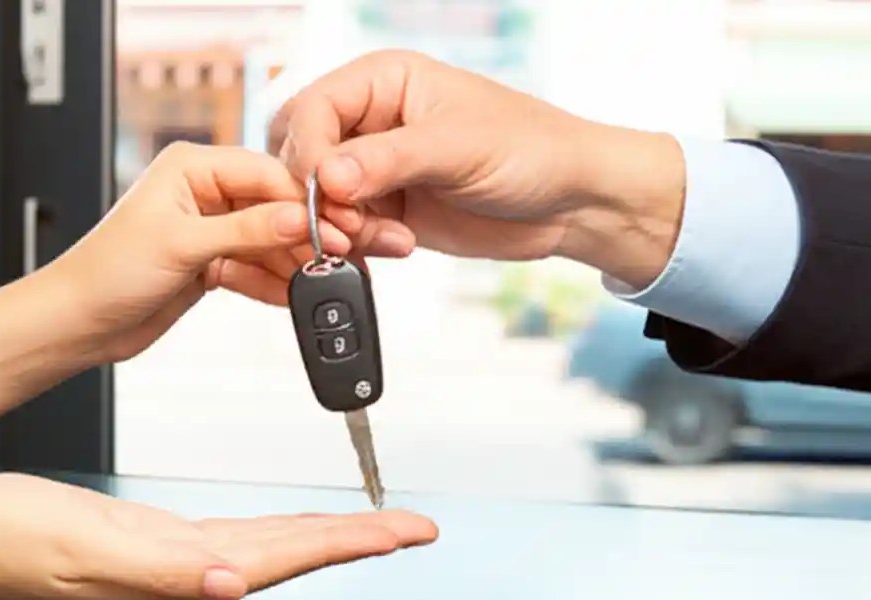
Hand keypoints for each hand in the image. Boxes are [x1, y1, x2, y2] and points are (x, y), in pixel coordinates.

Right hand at [0, 474, 436, 599]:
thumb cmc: (10, 543)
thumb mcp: (84, 549)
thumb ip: (160, 567)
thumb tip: (231, 579)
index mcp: (182, 571)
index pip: (287, 556)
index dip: (349, 544)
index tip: (402, 533)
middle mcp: (189, 568)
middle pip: (295, 552)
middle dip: (359, 539)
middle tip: (414, 528)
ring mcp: (174, 557)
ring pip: (273, 543)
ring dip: (328, 535)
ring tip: (375, 527)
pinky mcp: (156, 541)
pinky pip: (238, 534)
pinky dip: (277, 529)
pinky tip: (293, 528)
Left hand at [42, 142, 385, 363]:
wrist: (78, 324)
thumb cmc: (106, 272)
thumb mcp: (183, 245)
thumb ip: (246, 231)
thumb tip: (297, 219)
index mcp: (192, 168)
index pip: (266, 174)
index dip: (304, 202)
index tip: (336, 225)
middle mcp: (204, 193)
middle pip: (275, 208)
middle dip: (306, 235)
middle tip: (340, 257)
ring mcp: (210, 230)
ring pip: (270, 242)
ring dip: (295, 263)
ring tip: (324, 281)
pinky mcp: (212, 263)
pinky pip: (257, 268)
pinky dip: (275, 283)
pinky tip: (296, 295)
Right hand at [270, 50, 686, 286]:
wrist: (570, 202)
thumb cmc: (530, 149)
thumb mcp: (457, 147)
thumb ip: (387, 160)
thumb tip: (327, 177)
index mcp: (382, 80)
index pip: (311, 109)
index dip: (309, 153)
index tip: (326, 192)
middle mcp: (371, 121)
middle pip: (300, 155)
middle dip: (316, 196)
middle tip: (346, 226)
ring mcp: (376, 169)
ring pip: (319, 201)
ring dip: (341, 228)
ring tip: (387, 240)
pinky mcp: (388, 211)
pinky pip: (346, 231)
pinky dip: (360, 247)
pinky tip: (398, 247)